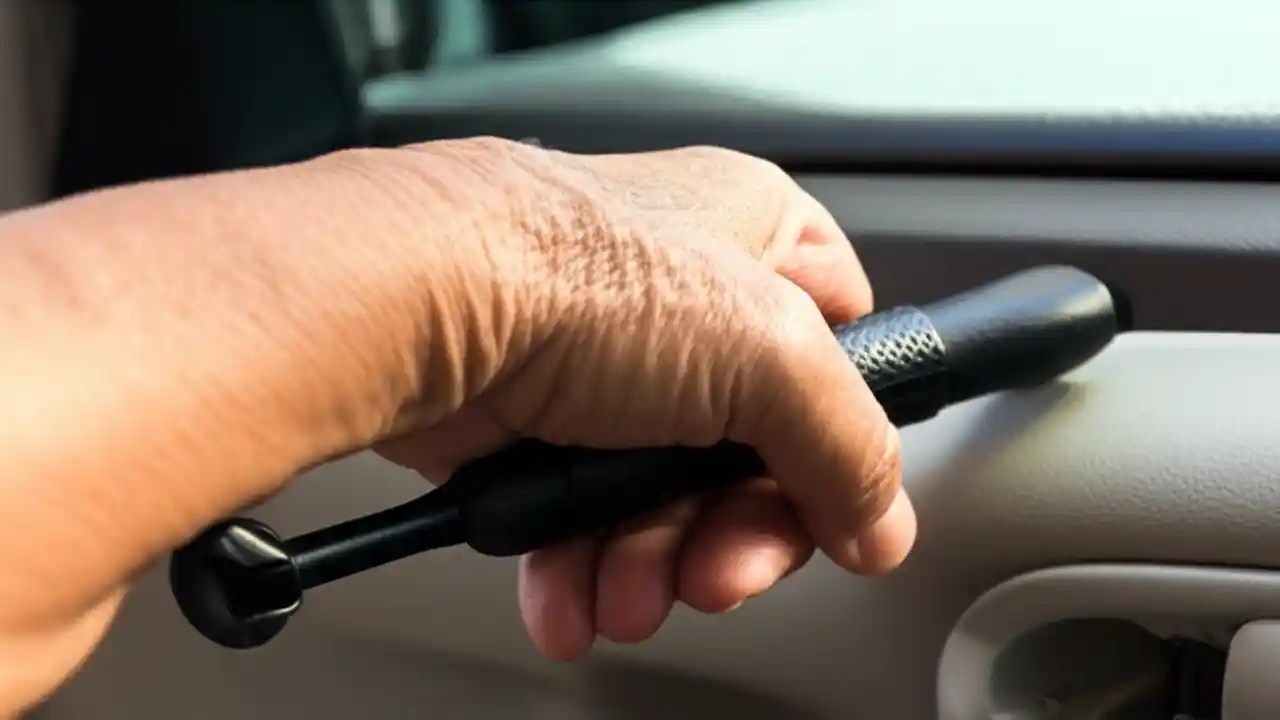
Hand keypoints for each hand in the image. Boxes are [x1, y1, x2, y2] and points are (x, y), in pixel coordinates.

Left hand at [375, 138, 915, 658]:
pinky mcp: (535, 417)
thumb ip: (846, 442)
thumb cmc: (565, 270)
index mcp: (754, 239)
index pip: (841, 352)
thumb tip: (880, 518)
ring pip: (662, 496)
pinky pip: (582, 513)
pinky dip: (582, 566)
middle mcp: (679, 296)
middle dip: (731, 531)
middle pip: (749, 447)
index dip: (841, 441)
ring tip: (629, 593)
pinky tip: (573, 594)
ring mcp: (604, 360)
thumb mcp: (766, 353)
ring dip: (652, 565)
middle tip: (714, 576)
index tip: (832, 514)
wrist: (408, 306)